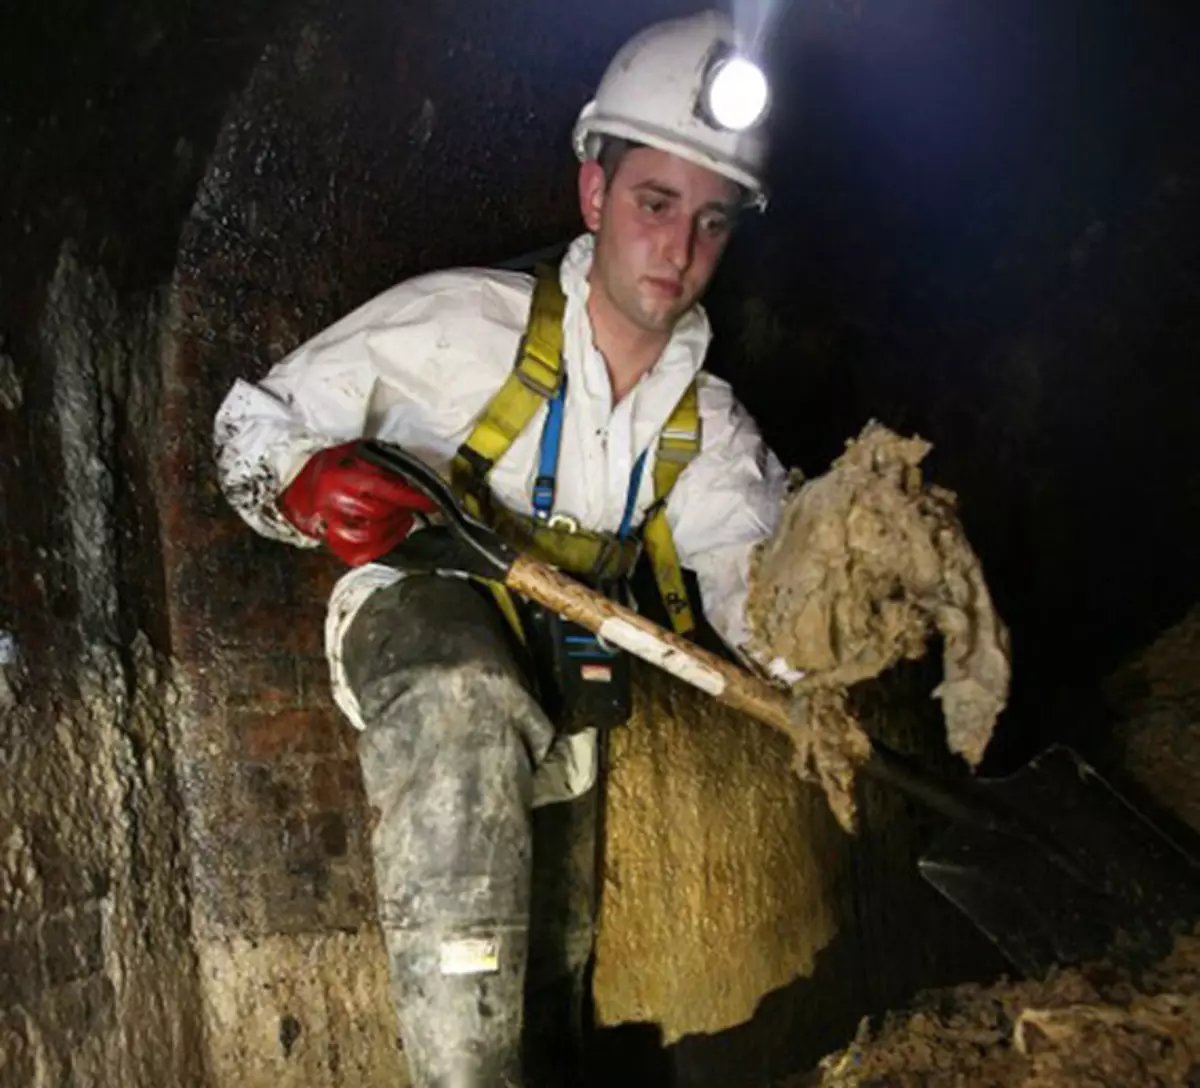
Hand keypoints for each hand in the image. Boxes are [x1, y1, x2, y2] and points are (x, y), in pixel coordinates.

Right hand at [278, 442, 437, 565]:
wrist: (303, 491)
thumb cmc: (333, 469)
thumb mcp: (353, 453)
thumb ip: (380, 461)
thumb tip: (412, 475)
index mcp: (338, 478)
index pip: (381, 488)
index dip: (409, 496)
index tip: (429, 500)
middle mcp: (332, 504)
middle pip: (380, 512)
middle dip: (401, 508)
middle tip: (410, 503)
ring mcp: (332, 527)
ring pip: (375, 533)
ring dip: (396, 525)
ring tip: (401, 515)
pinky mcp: (336, 546)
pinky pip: (367, 553)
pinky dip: (386, 543)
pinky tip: (393, 530)